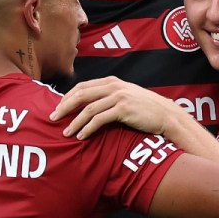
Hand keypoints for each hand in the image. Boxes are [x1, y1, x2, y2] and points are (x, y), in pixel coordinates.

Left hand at [49, 77, 182, 138]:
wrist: (166, 114)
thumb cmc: (145, 108)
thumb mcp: (126, 96)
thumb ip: (109, 96)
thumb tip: (89, 105)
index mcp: (111, 81)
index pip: (82, 86)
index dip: (67, 97)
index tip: (57, 108)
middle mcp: (114, 86)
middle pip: (81, 94)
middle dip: (64, 107)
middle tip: (52, 118)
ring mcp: (119, 97)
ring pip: (88, 108)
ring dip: (75, 121)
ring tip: (66, 132)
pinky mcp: (124, 109)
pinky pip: (100, 119)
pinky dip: (88, 128)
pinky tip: (82, 136)